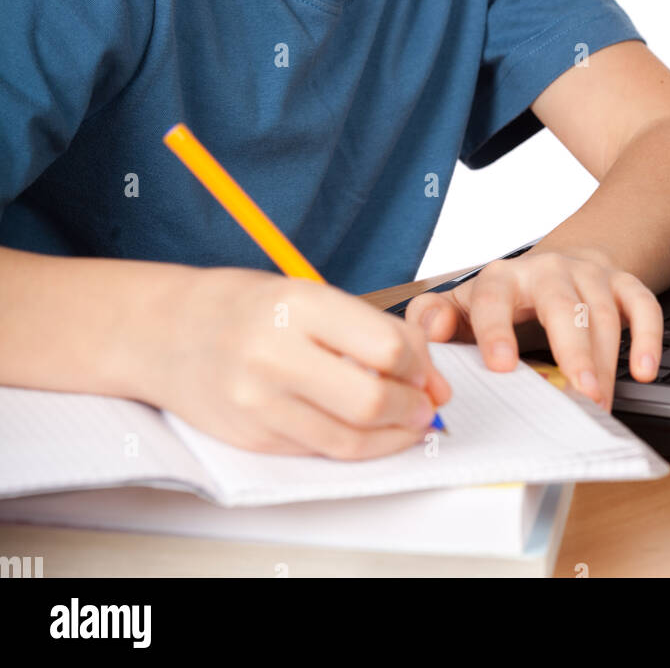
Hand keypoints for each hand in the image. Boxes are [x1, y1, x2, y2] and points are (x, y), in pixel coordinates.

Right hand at [152, 267, 451, 458]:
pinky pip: (320, 451)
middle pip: (370, 399)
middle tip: (425, 406)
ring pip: (348, 438)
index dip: (420, 364)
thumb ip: (364, 329)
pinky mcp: (252, 436)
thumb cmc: (242, 306)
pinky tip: (367, 433)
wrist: (164, 332)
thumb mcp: (304, 294)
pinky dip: (355, 447)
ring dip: (392, 437)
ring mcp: (258, 400)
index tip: (428, 370)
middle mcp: (274, 352)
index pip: (384, 344)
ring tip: (405, 424)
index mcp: (295, 303)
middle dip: (411, 408)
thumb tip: (427, 374)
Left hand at [404, 247, 662, 410]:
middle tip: (577, 394)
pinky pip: (643, 304)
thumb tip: (430, 330)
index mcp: (502, 278)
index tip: (501, 366)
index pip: (494, 298)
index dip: (496, 330)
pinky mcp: (622, 283)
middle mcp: (547, 270)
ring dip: (605, 359)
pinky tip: (643, 371)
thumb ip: (433, 317)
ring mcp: (588, 275)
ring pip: (603, 311)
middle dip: (571, 349)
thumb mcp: (462, 304)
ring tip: (600, 400)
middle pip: (561, 304)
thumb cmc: (504, 298)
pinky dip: (648, 337)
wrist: (553, 265)